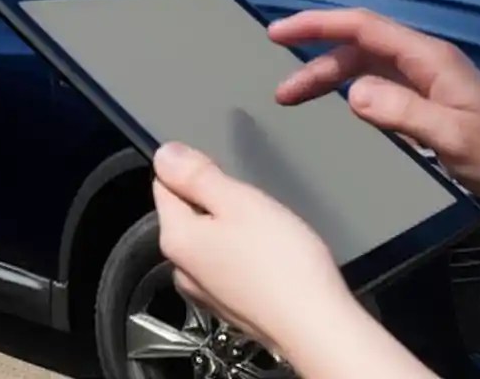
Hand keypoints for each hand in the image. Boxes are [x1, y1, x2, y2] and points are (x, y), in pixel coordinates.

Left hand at [152, 142, 437, 377]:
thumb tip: (164, 155)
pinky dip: (245, 255)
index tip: (225, 171)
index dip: (193, 170)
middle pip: (188, 215)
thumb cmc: (281, 262)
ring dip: (233, 229)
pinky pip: (229, 266)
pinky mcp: (230, 307)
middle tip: (254, 203)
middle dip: (217, 201)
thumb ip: (198, 176)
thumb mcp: (239, 202)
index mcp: (176, 239)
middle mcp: (182, 269)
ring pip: (211, 241)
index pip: (164, 186)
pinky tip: (272, 257)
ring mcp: (206, 292)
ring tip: (268, 230)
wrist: (315, 324)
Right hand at [270, 8, 479, 216]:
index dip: (318, 25)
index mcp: (431, 59)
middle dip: (316, 61)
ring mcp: (429, 84)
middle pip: (359, 49)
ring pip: (367, 69)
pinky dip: (350, 94)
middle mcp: (426, 64)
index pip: (365, 27)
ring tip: (294, 102)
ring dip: (330, 80)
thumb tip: (353, 92)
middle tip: (280, 90)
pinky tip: (335, 110)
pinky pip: (381, 90)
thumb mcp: (454, 138)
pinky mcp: (431, 106)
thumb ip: (404, 112)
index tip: (278, 33)